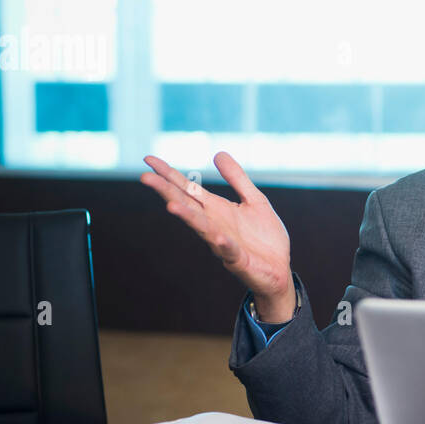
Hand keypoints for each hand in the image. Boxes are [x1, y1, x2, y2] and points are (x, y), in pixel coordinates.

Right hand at [139, 151, 296, 321]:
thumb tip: (218, 153)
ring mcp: (223, 243)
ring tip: (171, 205)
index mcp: (216, 209)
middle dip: (167, 191)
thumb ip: (237, 178)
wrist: (280, 270)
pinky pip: (229, 251)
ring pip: (202, 228)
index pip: (187, 188)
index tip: (148, 159)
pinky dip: (223, 244)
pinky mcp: (239, 260)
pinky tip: (218, 236)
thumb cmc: (264, 238)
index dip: (169, 174)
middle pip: (186, 205)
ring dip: (187, 217)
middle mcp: (214, 224)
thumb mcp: (254, 200)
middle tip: (145, 177)